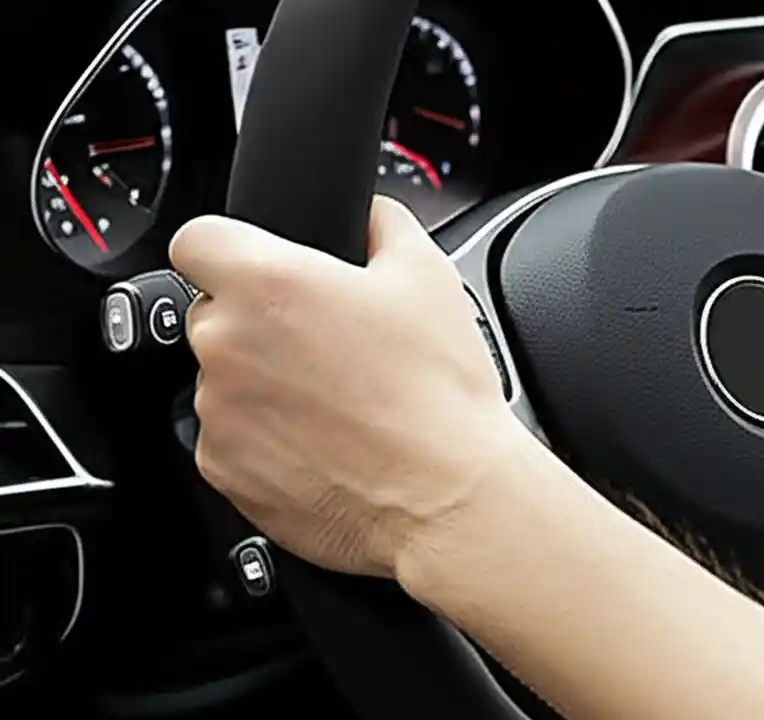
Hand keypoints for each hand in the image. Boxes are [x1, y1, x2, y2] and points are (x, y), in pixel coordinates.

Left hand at [171, 197, 524, 578]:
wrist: (446, 496)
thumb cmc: (438, 392)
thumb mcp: (429, 276)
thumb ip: (383, 223)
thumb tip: (369, 214)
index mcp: (267, 283)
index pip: (197, 239)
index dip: (231, 249)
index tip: (259, 268)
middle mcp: (226, 343)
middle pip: (215, 313)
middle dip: (260, 324)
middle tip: (326, 347)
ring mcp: (218, 412)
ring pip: (224, 380)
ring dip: (263, 384)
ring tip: (336, 404)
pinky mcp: (223, 471)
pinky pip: (231, 440)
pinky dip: (266, 441)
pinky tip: (325, 444)